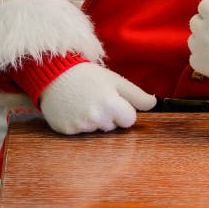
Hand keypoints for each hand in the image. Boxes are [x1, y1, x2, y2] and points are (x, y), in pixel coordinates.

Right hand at [39, 62, 156, 134]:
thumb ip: (137, 95)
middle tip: (97, 99)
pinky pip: (80, 133)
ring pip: (97, 130)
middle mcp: (95, 117)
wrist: (55, 75)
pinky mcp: (65, 131)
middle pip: (113, 127)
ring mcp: (79, 126)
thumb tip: (154, 104)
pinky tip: (73, 109)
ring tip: (84, 103)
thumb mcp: (116, 81)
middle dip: (109, 116)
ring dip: (94, 120)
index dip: (125, 110)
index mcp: (111, 104)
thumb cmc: (89, 77)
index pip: (130, 120)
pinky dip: (79, 123)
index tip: (115, 100)